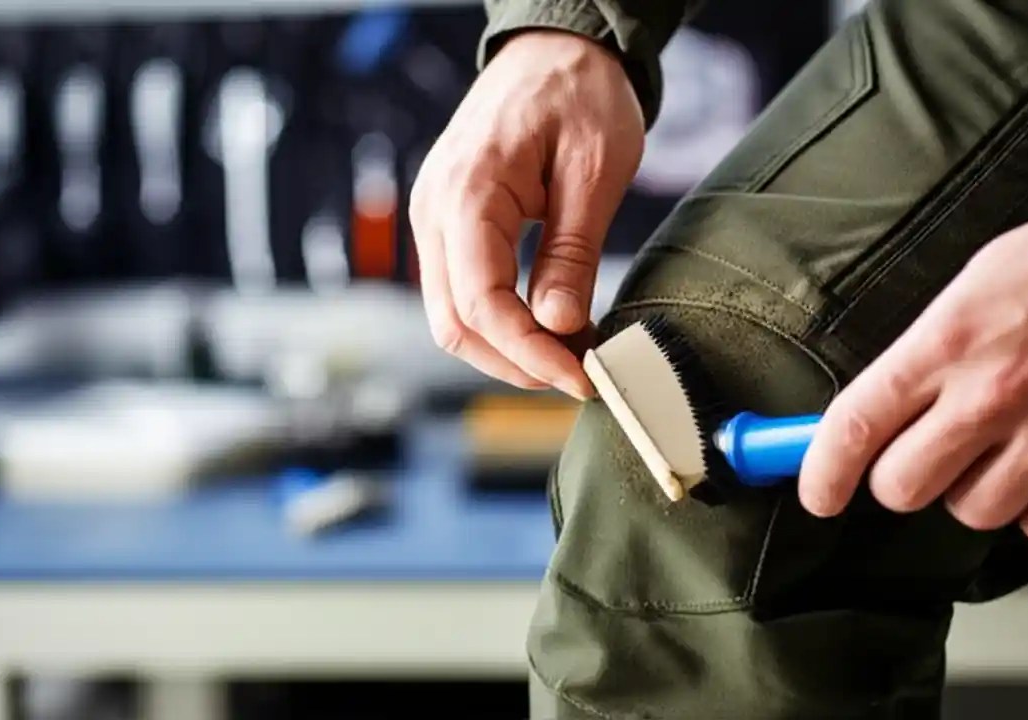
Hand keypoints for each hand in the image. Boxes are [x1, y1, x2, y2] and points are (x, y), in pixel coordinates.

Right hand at [408, 30, 644, 398]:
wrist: (555, 49)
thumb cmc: (580, 95)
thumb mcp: (594, 171)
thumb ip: (571, 252)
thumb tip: (559, 326)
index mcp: (466, 193)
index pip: (481, 303)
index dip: (530, 353)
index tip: (582, 377)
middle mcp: (433, 211)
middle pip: (456, 325)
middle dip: (516, 364)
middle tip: (579, 377)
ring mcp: (433, 219)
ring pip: (453, 318)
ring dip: (508, 351)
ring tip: (570, 356)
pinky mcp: (448, 226)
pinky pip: (462, 292)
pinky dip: (501, 323)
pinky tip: (549, 328)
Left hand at [799, 187, 1027, 545]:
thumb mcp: (969, 287)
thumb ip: (920, 354)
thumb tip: (877, 410)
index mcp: (947, 343)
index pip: (856, 426)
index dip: (823, 472)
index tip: (819, 492)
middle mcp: (994, 395)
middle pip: (903, 487)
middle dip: (899, 478)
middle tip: (919, 455)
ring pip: (972, 512)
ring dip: (971, 490)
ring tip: (995, 448)